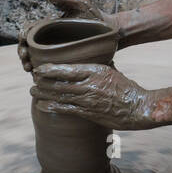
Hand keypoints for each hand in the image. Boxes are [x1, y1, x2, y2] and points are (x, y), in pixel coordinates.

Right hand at [17, 0, 119, 73]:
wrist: (113, 33)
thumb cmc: (97, 17)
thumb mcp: (81, 5)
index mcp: (49, 26)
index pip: (28, 32)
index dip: (22, 38)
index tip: (23, 45)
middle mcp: (50, 39)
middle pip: (28, 47)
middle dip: (22, 54)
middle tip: (25, 61)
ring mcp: (57, 52)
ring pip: (36, 59)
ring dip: (29, 64)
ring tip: (29, 69)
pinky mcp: (65, 62)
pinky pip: (50, 68)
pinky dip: (43, 73)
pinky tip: (40, 77)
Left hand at [30, 63, 154, 129]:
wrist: (138, 108)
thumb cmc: (127, 89)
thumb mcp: (113, 71)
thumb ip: (98, 66)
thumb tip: (90, 59)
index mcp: (96, 71)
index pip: (68, 69)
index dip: (50, 69)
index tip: (39, 68)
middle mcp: (90, 85)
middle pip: (60, 82)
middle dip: (43, 81)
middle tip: (33, 79)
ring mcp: (88, 100)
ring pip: (60, 96)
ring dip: (44, 93)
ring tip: (33, 91)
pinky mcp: (88, 113)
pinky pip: (66, 109)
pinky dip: (52, 107)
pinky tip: (42, 105)